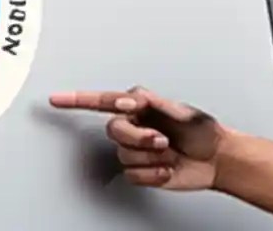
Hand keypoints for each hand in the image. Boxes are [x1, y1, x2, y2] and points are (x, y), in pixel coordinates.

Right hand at [50, 86, 226, 190]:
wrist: (216, 159)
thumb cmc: (203, 132)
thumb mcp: (180, 110)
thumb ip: (150, 102)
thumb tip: (126, 98)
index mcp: (142, 107)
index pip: (104, 101)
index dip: (78, 100)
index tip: (57, 99)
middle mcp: (136, 126)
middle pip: (114, 130)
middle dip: (138, 136)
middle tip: (162, 139)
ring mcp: (137, 149)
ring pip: (123, 154)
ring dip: (149, 155)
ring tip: (170, 152)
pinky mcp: (140, 170)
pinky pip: (132, 174)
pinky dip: (152, 172)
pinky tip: (168, 166)